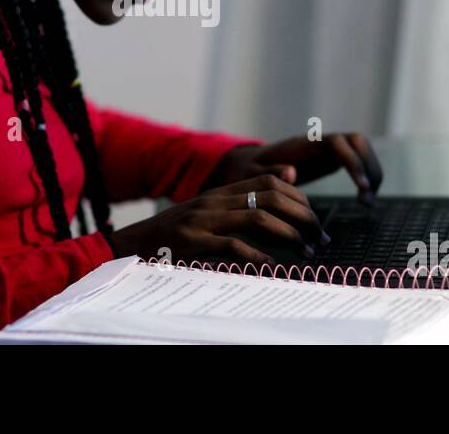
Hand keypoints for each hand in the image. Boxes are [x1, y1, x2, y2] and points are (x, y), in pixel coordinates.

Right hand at [105, 173, 331, 265]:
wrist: (130, 246)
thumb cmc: (173, 236)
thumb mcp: (207, 213)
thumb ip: (241, 200)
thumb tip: (286, 183)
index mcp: (219, 193)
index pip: (270, 182)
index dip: (298, 199)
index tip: (314, 220)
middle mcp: (214, 201)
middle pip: (270, 196)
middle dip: (302, 216)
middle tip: (318, 239)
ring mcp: (202, 220)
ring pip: (256, 217)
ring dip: (288, 235)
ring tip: (304, 252)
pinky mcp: (191, 242)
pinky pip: (230, 245)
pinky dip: (256, 255)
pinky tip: (271, 265)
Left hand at [206, 133, 383, 205]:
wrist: (246, 165)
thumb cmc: (249, 171)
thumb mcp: (254, 174)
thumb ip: (271, 172)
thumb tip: (292, 172)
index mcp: (303, 144)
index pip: (337, 143)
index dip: (353, 163)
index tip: (361, 187)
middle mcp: (319, 142)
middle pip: (356, 141)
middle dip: (369, 166)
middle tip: (367, 197)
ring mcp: (326, 149)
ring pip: (361, 150)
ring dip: (372, 172)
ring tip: (368, 202)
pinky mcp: (330, 159)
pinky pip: (357, 161)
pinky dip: (366, 177)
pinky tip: (364, 199)